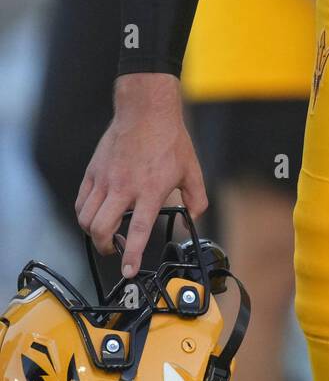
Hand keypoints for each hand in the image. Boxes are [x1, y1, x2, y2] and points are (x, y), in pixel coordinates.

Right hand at [76, 74, 206, 277]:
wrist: (146, 110)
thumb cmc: (169, 138)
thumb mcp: (191, 169)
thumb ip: (196, 197)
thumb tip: (195, 216)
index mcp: (150, 190)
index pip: (136, 231)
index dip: (131, 255)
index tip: (128, 271)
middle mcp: (124, 188)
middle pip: (102, 229)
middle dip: (105, 248)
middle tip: (114, 250)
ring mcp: (106, 179)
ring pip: (86, 218)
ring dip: (92, 233)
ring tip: (104, 234)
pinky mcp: (94, 171)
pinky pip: (81, 201)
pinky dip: (84, 214)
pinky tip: (94, 214)